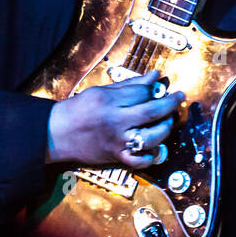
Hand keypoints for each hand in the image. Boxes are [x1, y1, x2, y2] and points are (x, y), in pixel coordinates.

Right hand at [46, 68, 185, 168]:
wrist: (56, 133)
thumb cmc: (77, 110)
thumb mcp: (101, 92)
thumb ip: (130, 85)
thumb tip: (154, 76)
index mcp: (110, 102)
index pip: (142, 93)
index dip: (155, 88)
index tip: (163, 86)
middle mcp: (116, 121)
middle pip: (152, 112)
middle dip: (170, 104)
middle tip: (179, 98)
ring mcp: (117, 141)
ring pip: (151, 137)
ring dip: (165, 128)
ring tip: (167, 121)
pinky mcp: (116, 157)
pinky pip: (140, 161)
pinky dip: (151, 156)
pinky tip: (155, 147)